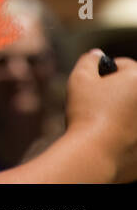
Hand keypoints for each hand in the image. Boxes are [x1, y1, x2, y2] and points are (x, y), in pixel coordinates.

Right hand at [62, 49, 136, 182]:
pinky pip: (134, 130)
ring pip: (134, 110)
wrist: (96, 154)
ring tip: (104, 121)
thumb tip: (96, 55)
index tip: (95, 84)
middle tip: (99, 103)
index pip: (125, 65)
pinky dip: (129, 131)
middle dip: (119, 91)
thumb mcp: (79, 78)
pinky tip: (112, 136)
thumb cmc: (87, 113)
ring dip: (125, 111)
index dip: (105, 71)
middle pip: (132, 89)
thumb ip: (88, 60)